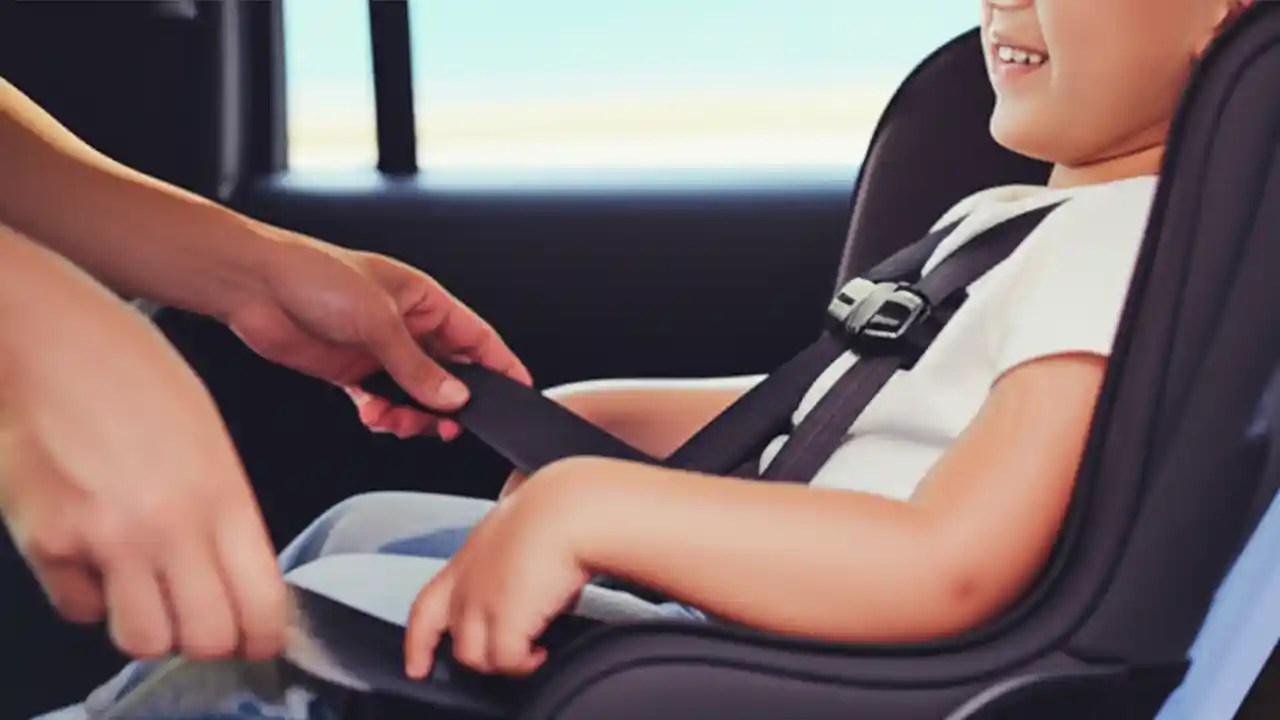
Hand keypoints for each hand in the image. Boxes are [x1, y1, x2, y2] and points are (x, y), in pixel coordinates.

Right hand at [0, 260, 286, 660]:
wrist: (51, 340)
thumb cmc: (132, 375)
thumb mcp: (206, 438)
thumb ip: (225, 512)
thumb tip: (238, 577)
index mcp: (222, 495)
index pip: (262, 604)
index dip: (262, 635)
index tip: (257, 635)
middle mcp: (170, 525)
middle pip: (206, 639)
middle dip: (208, 638)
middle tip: (201, 618)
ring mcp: (106, 538)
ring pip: (143, 641)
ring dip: (149, 627)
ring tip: (148, 591)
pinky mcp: (48, 542)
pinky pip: (80, 608)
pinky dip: (90, 597)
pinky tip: (94, 555)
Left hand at [225, 231, 531, 438]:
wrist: (254, 286)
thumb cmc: (314, 277)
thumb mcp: (378, 321)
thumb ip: (417, 366)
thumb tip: (454, 399)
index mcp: (425, 301)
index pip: (478, 339)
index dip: (500, 367)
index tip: (518, 394)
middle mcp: (407, 326)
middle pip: (449, 376)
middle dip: (449, 405)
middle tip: (446, 428)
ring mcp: (380, 351)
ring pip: (416, 396)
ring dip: (412, 415)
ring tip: (396, 420)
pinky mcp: (351, 371)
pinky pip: (383, 402)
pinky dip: (383, 415)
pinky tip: (372, 414)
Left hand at [404, 462, 591, 677]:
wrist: (566, 512)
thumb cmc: (551, 514)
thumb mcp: (514, 538)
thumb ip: (506, 568)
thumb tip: (527, 589)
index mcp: (464, 564)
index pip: (426, 610)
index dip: (417, 644)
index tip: (415, 669)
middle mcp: (466, 587)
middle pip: (459, 641)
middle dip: (482, 654)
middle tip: (508, 653)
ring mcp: (482, 606)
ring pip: (476, 658)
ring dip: (503, 661)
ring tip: (529, 653)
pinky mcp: (506, 623)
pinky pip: (508, 661)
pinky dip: (524, 663)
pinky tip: (541, 651)